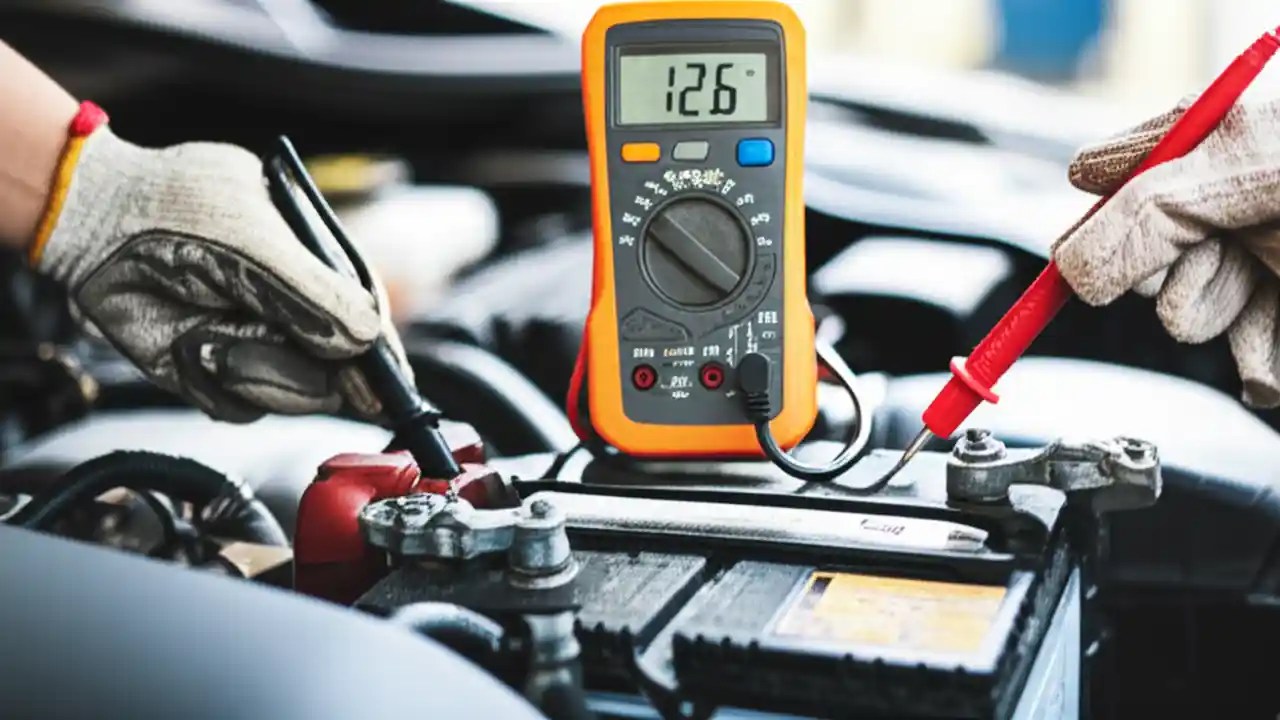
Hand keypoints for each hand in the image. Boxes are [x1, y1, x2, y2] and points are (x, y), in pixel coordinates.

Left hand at [31, 126, 411, 422]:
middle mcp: (295, 310)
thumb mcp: (254, 240)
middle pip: (337, 372)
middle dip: (301, 370)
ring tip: (208, 337)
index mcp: (319, 268)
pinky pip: (238, 406)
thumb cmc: (173, 206)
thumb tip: (366, 338)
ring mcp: (259, 343)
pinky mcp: (218, 372)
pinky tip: (188, 342)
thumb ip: (313, 292)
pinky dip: (210, 382)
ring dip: (251, 373)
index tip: (381, 386)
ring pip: (291, 396)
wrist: (92, 224)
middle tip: (262, 341)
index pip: (366, 319)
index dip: (380, 358)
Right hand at [1052, 96, 1279, 407]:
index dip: (1109, 223)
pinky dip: (1273, 363)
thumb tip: (1070, 267)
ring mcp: (1265, 273)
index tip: (1113, 253)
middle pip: (1144, 263)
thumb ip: (1145, 213)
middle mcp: (1234, 208)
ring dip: (1241, 318)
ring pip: (1194, 325)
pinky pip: (1248, 373)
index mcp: (1219, 144)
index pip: (1114, 181)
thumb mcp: (1249, 169)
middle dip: (1186, 272)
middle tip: (1240, 251)